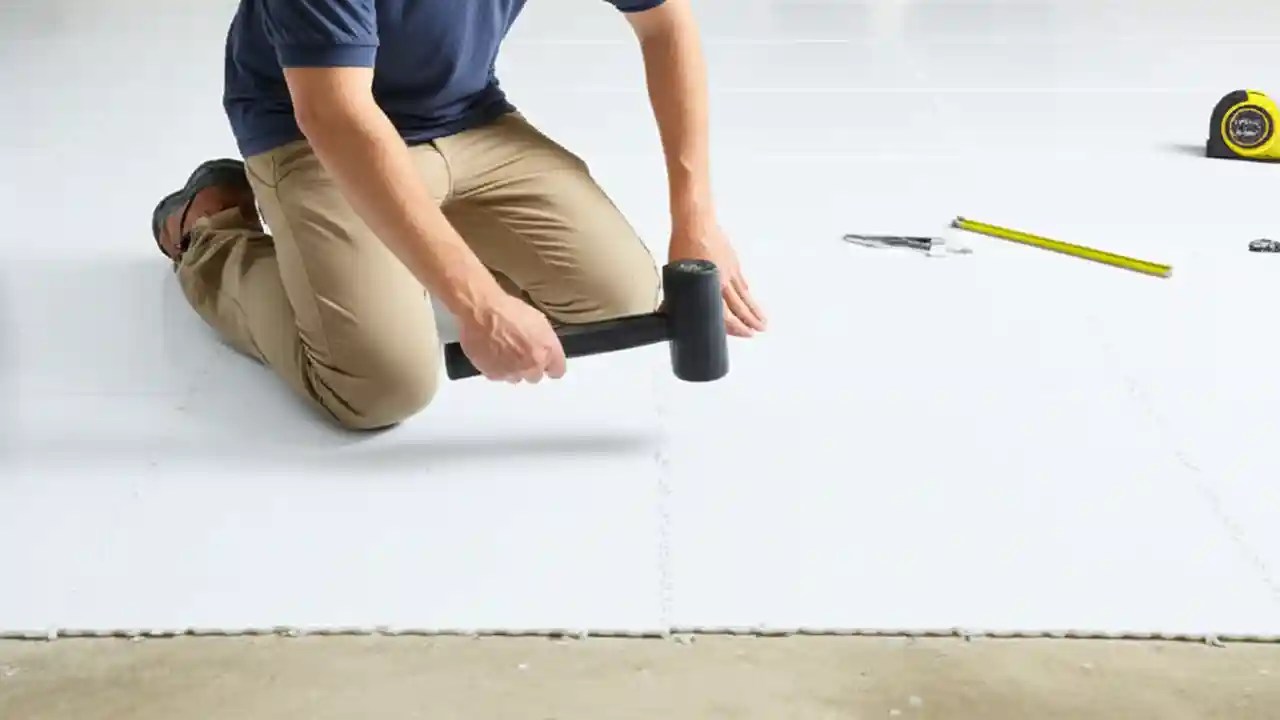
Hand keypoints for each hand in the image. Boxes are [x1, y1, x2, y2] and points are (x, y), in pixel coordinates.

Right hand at [456, 292, 566, 382]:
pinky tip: (491, 353)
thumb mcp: (537, 320)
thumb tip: (545, 350)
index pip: (557, 370)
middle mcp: (532, 365)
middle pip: (535, 376)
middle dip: (530, 366)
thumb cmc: (507, 309)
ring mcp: (513, 372)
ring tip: (502, 351)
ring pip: (516, 377)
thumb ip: (545, 341)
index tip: (547, 365)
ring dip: (512, 368)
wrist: (481, 312)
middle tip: (520, 353)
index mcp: (547, 349)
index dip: (551, 366)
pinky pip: (499, 376)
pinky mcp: (494, 375)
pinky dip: (496, 368)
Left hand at [668, 219, 766, 337]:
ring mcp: (731, 270)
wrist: (696, 221)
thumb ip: (676, 292)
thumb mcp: (676, 271)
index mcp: (710, 285)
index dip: (736, 327)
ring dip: (755, 310)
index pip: (726, 314)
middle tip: (759, 330)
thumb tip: (666, 308)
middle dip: (751, 321)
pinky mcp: (733, 261)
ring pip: (745, 295)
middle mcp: (724, 280)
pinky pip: (742, 281)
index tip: (744, 333)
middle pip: (741, 306)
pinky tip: (749, 297)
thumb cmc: (684, 243)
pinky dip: (746, 291)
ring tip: (762, 321)